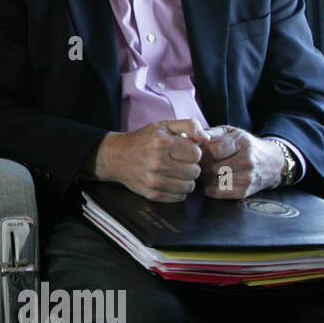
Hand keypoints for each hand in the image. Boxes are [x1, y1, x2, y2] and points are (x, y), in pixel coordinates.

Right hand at [93, 119, 210, 202]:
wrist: (116, 156)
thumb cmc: (143, 140)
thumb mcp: (164, 126)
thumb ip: (189, 126)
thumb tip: (207, 138)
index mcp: (162, 143)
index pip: (196, 153)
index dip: (192, 151)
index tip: (183, 150)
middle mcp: (157, 163)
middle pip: (195, 171)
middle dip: (190, 165)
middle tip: (179, 161)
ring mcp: (154, 180)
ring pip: (189, 186)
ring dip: (185, 179)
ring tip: (175, 171)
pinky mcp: (152, 194)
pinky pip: (179, 197)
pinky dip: (177, 190)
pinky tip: (169, 180)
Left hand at [198, 125, 285, 198]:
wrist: (272, 163)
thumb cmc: (245, 145)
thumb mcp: (230, 132)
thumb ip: (211, 133)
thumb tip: (191, 137)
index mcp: (241, 142)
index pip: (212, 150)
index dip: (198, 153)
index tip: (194, 153)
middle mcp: (247, 160)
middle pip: (210, 167)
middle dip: (200, 165)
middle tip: (198, 163)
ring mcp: (247, 178)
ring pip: (212, 180)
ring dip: (204, 177)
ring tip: (206, 170)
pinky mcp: (244, 192)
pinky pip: (216, 192)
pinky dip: (210, 187)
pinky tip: (213, 180)